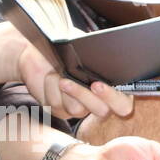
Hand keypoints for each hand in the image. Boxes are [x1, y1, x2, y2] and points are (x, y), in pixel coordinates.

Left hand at [0, 20, 133, 120]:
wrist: (36, 53)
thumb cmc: (65, 49)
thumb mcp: (85, 48)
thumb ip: (100, 56)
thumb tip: (110, 56)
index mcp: (110, 88)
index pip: (123, 103)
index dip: (115, 98)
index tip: (100, 85)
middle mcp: (95, 101)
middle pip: (103, 111)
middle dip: (94, 97)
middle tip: (93, 84)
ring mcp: (77, 108)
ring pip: (77, 109)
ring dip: (69, 88)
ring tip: (58, 72)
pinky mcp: (59, 110)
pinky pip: (58, 105)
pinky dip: (51, 88)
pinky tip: (50, 77)